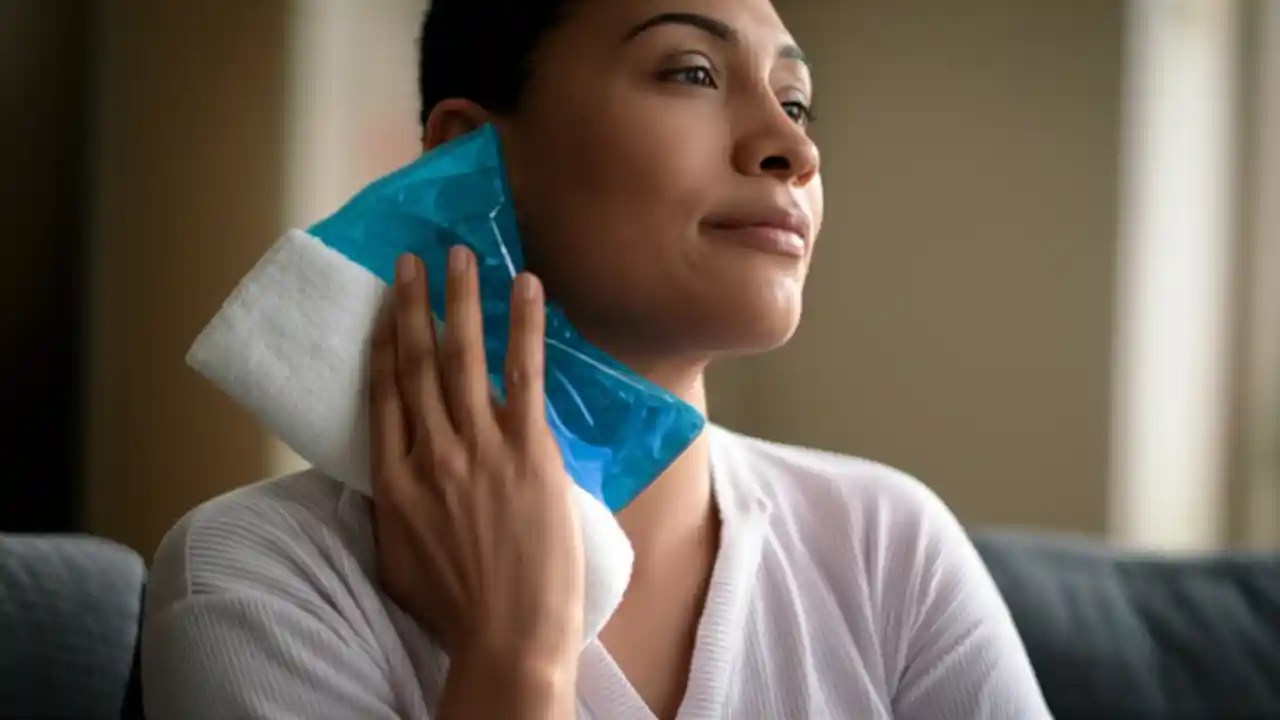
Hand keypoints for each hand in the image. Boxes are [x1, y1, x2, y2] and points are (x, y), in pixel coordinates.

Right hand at [368, 246, 583, 675]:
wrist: (508, 637)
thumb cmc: (454, 608)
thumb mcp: (394, 557)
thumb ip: (387, 507)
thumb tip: (388, 475)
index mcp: (392, 479)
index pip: (381, 393)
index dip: (380, 341)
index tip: (381, 304)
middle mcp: (429, 452)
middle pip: (415, 362)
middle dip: (412, 304)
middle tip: (413, 259)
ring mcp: (479, 448)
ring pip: (462, 356)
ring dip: (461, 299)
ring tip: (460, 255)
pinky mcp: (528, 451)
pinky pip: (524, 374)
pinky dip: (525, 326)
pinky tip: (527, 286)